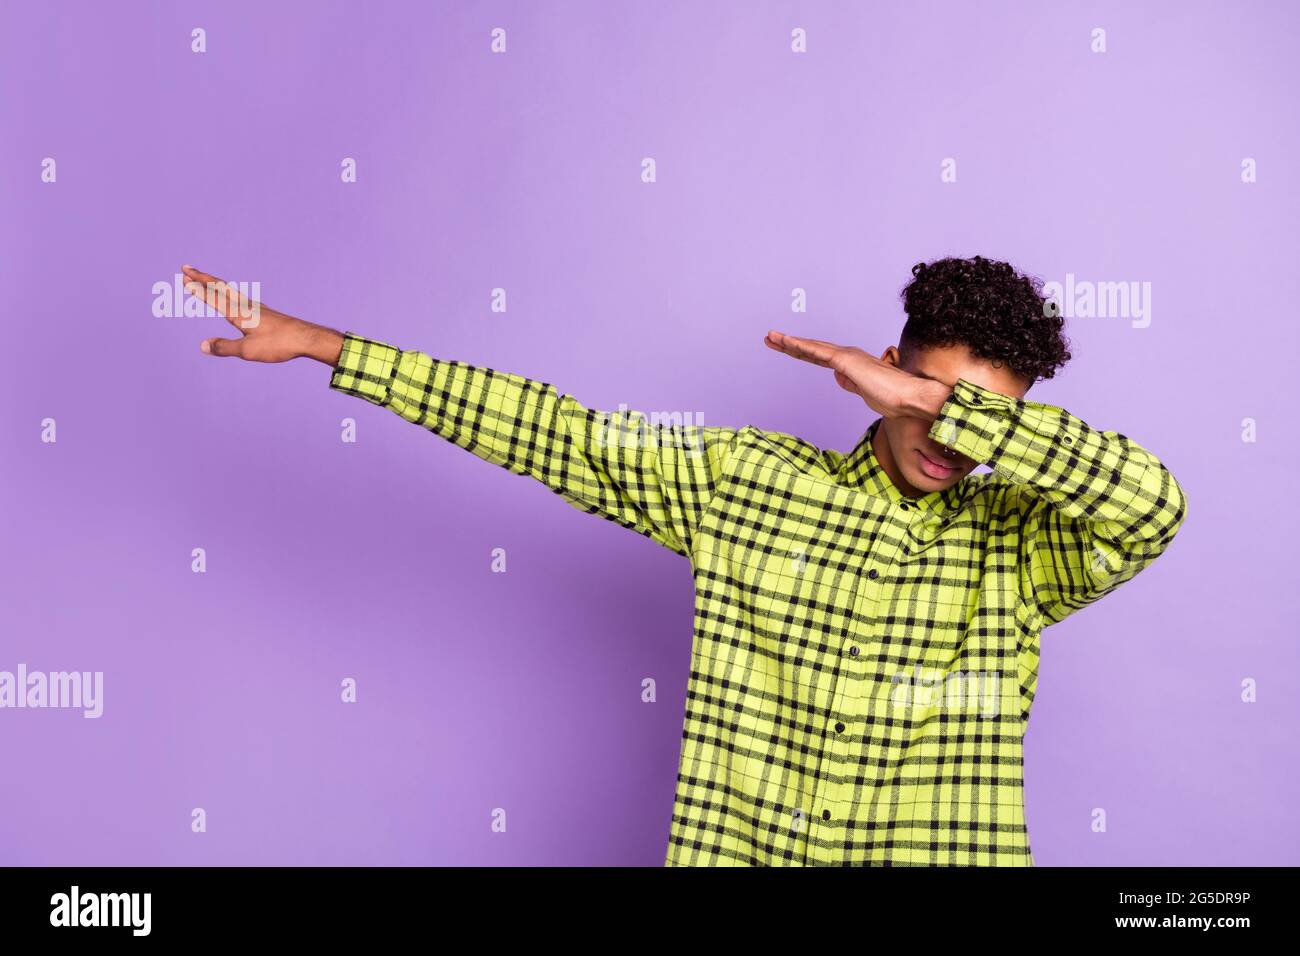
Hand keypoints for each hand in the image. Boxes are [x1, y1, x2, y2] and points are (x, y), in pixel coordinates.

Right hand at [182, 264, 343, 364]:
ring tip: (204, 279)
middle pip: (220, 287)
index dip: (197, 289)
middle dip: (202, 278)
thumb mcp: (248, 351)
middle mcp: (246, 306)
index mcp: (239, 313)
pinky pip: (240, 298)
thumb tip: (202, 345)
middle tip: (186, 268)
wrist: (306, 338)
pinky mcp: (264, 313)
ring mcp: (256, 307)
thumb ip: (224, 347)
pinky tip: (233, 298)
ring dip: (214, 284)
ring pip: (230, 291)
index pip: (213, 297)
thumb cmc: (278, 344)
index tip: (184, 279)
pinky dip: (228, 293)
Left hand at [764, 330, 948, 418]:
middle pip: (813, 349)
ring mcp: (847, 357)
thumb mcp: (865, 393)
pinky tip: (788, 343)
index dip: (802, 353)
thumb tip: (838, 377)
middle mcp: (848, 356)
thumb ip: (851, 384)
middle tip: (770, 338)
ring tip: (771, 337)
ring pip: (813, 348)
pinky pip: (819, 353)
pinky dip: (802, 347)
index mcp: (852, 364)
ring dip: (790, 342)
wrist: (911, 398)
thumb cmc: (895, 399)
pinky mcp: (847, 361)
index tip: (786, 348)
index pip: (821, 358)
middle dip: (790, 344)